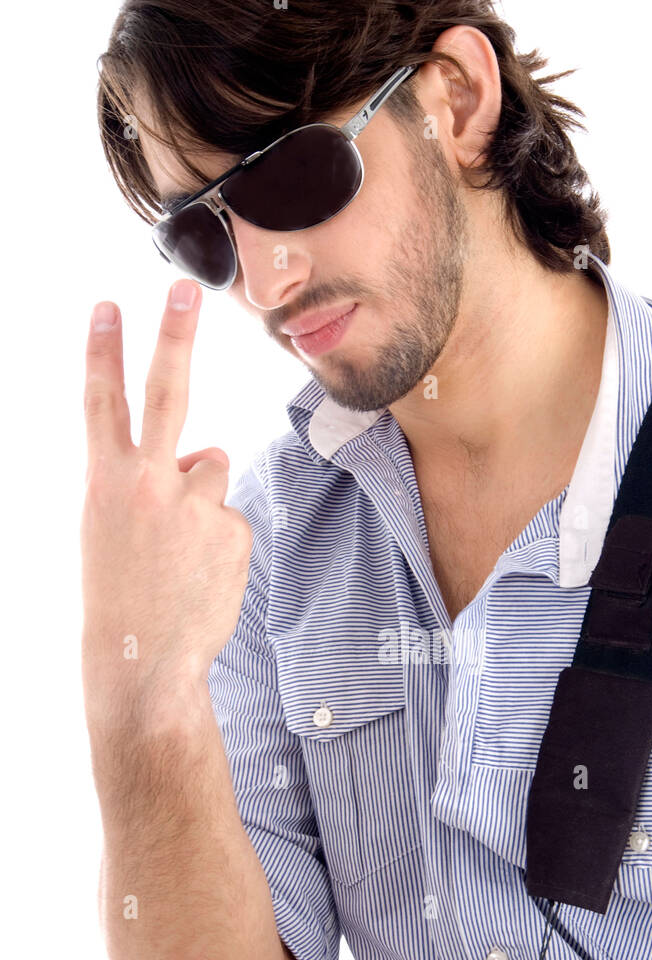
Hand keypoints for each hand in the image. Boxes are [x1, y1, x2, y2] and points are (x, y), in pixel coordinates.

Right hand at [81, 281, 252, 728]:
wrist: (142, 660)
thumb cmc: (123, 593)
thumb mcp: (112, 529)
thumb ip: (150, 480)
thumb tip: (204, 455)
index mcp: (105, 483)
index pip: (103, 403)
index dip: (103, 351)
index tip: (109, 305)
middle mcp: (147, 485)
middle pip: (166, 395)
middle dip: (173, 337)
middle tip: (184, 290)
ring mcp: (192, 506)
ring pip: (213, 470)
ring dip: (202, 499)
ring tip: (179, 553)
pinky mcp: (231, 530)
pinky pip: (232, 516)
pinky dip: (221, 539)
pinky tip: (201, 574)